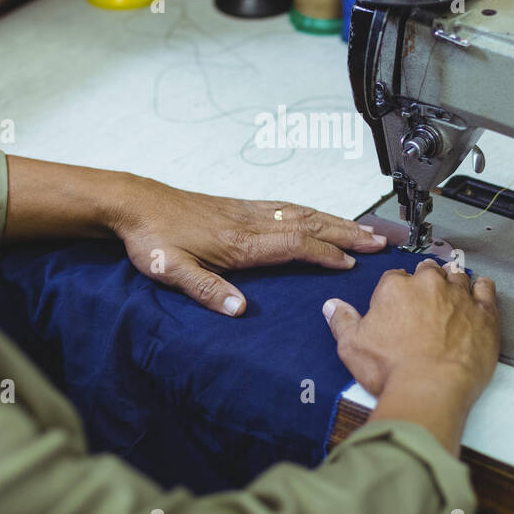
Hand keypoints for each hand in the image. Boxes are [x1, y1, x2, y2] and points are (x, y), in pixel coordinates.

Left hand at [112, 176, 388, 315]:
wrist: (134, 204)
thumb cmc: (152, 239)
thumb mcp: (171, 271)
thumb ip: (206, 290)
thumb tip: (238, 309)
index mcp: (240, 243)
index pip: (295, 245)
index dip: (325, 253)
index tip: (351, 263)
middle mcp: (250, 222)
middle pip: (309, 224)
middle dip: (346, 233)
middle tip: (379, 241)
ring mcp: (247, 211)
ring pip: (301, 213)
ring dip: (335, 220)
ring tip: (363, 228)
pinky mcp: (239, 206)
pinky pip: (286, 207)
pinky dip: (311, 211)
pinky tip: (318, 215)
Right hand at [322, 259, 499, 451]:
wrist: (429, 389)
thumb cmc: (392, 370)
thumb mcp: (352, 346)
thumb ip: (342, 321)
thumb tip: (333, 307)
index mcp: (395, 288)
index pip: (396, 277)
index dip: (398, 291)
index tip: (400, 303)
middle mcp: (428, 285)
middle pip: (428, 272)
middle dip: (426, 282)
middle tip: (425, 301)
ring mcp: (459, 297)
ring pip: (457, 277)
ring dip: (453, 284)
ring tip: (452, 295)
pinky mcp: (483, 313)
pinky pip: (486, 289)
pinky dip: (482, 288)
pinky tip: (480, 290)